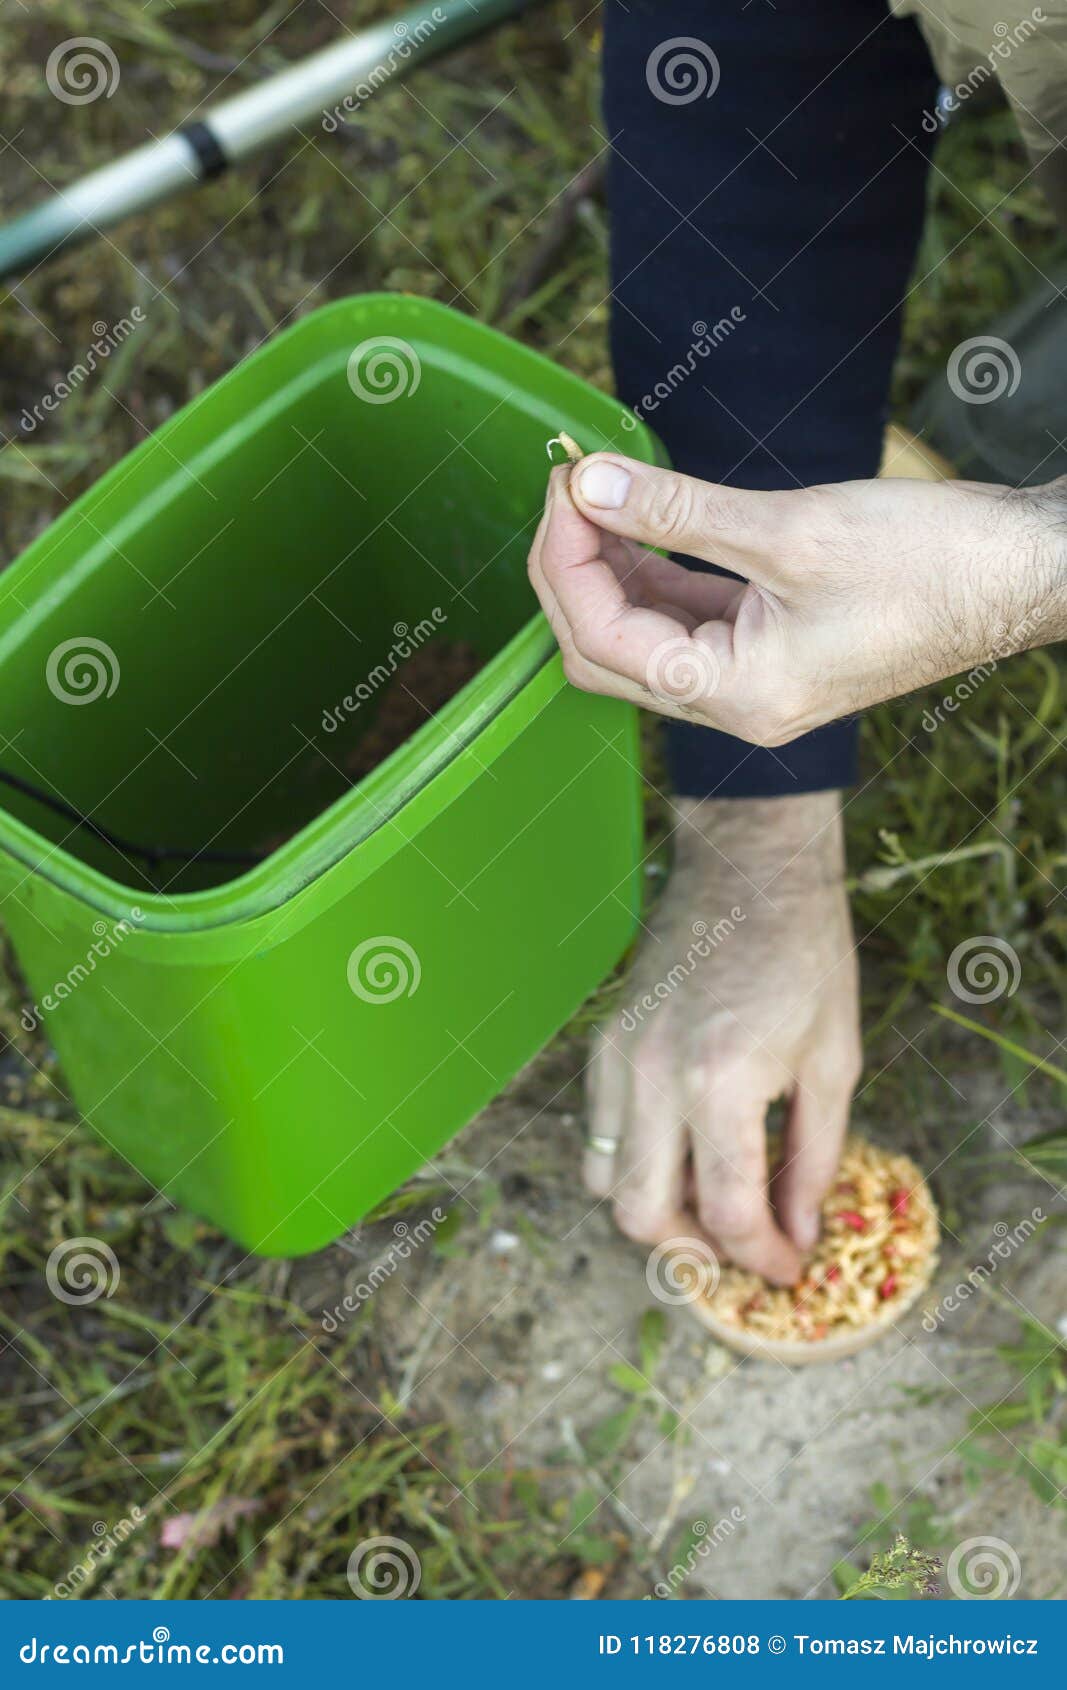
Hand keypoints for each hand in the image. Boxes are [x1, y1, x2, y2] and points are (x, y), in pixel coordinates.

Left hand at [528, 456, 1066, 744]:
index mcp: (738, 696)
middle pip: (605, 652)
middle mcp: (735, 705)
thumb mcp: (790, 529)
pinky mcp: (768, 649)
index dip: (567, 561)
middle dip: (572, 569)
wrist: (1019, 574)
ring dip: (607, 565)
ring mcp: (750, 682)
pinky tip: (638, 516)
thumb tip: (590, 484)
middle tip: (569, 483)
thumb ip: (677, 511)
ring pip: (640, 635)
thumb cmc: (928, 561)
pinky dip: (651, 569)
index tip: (567, 483)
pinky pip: (683, 619)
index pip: (605, 642)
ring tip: (596, 489)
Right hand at [585, 791, 860, 1285]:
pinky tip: (684, 1148)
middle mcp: (652, 1076)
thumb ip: (815, 1157)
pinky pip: (600, 1129)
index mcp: (720, 1082)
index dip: (761, 1257)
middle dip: (692, 1254)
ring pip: (604, 1180)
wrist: (749, 867)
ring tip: (707, 1203)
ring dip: (654, 1209)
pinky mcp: (604, 1040)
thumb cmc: (805, 954)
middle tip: (738, 1251)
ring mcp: (617, 1056)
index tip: (788, 1266)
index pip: (727, 1211)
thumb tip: (799, 1230)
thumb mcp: (834, 1061)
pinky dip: (635, 1160)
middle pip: (642, 1215)